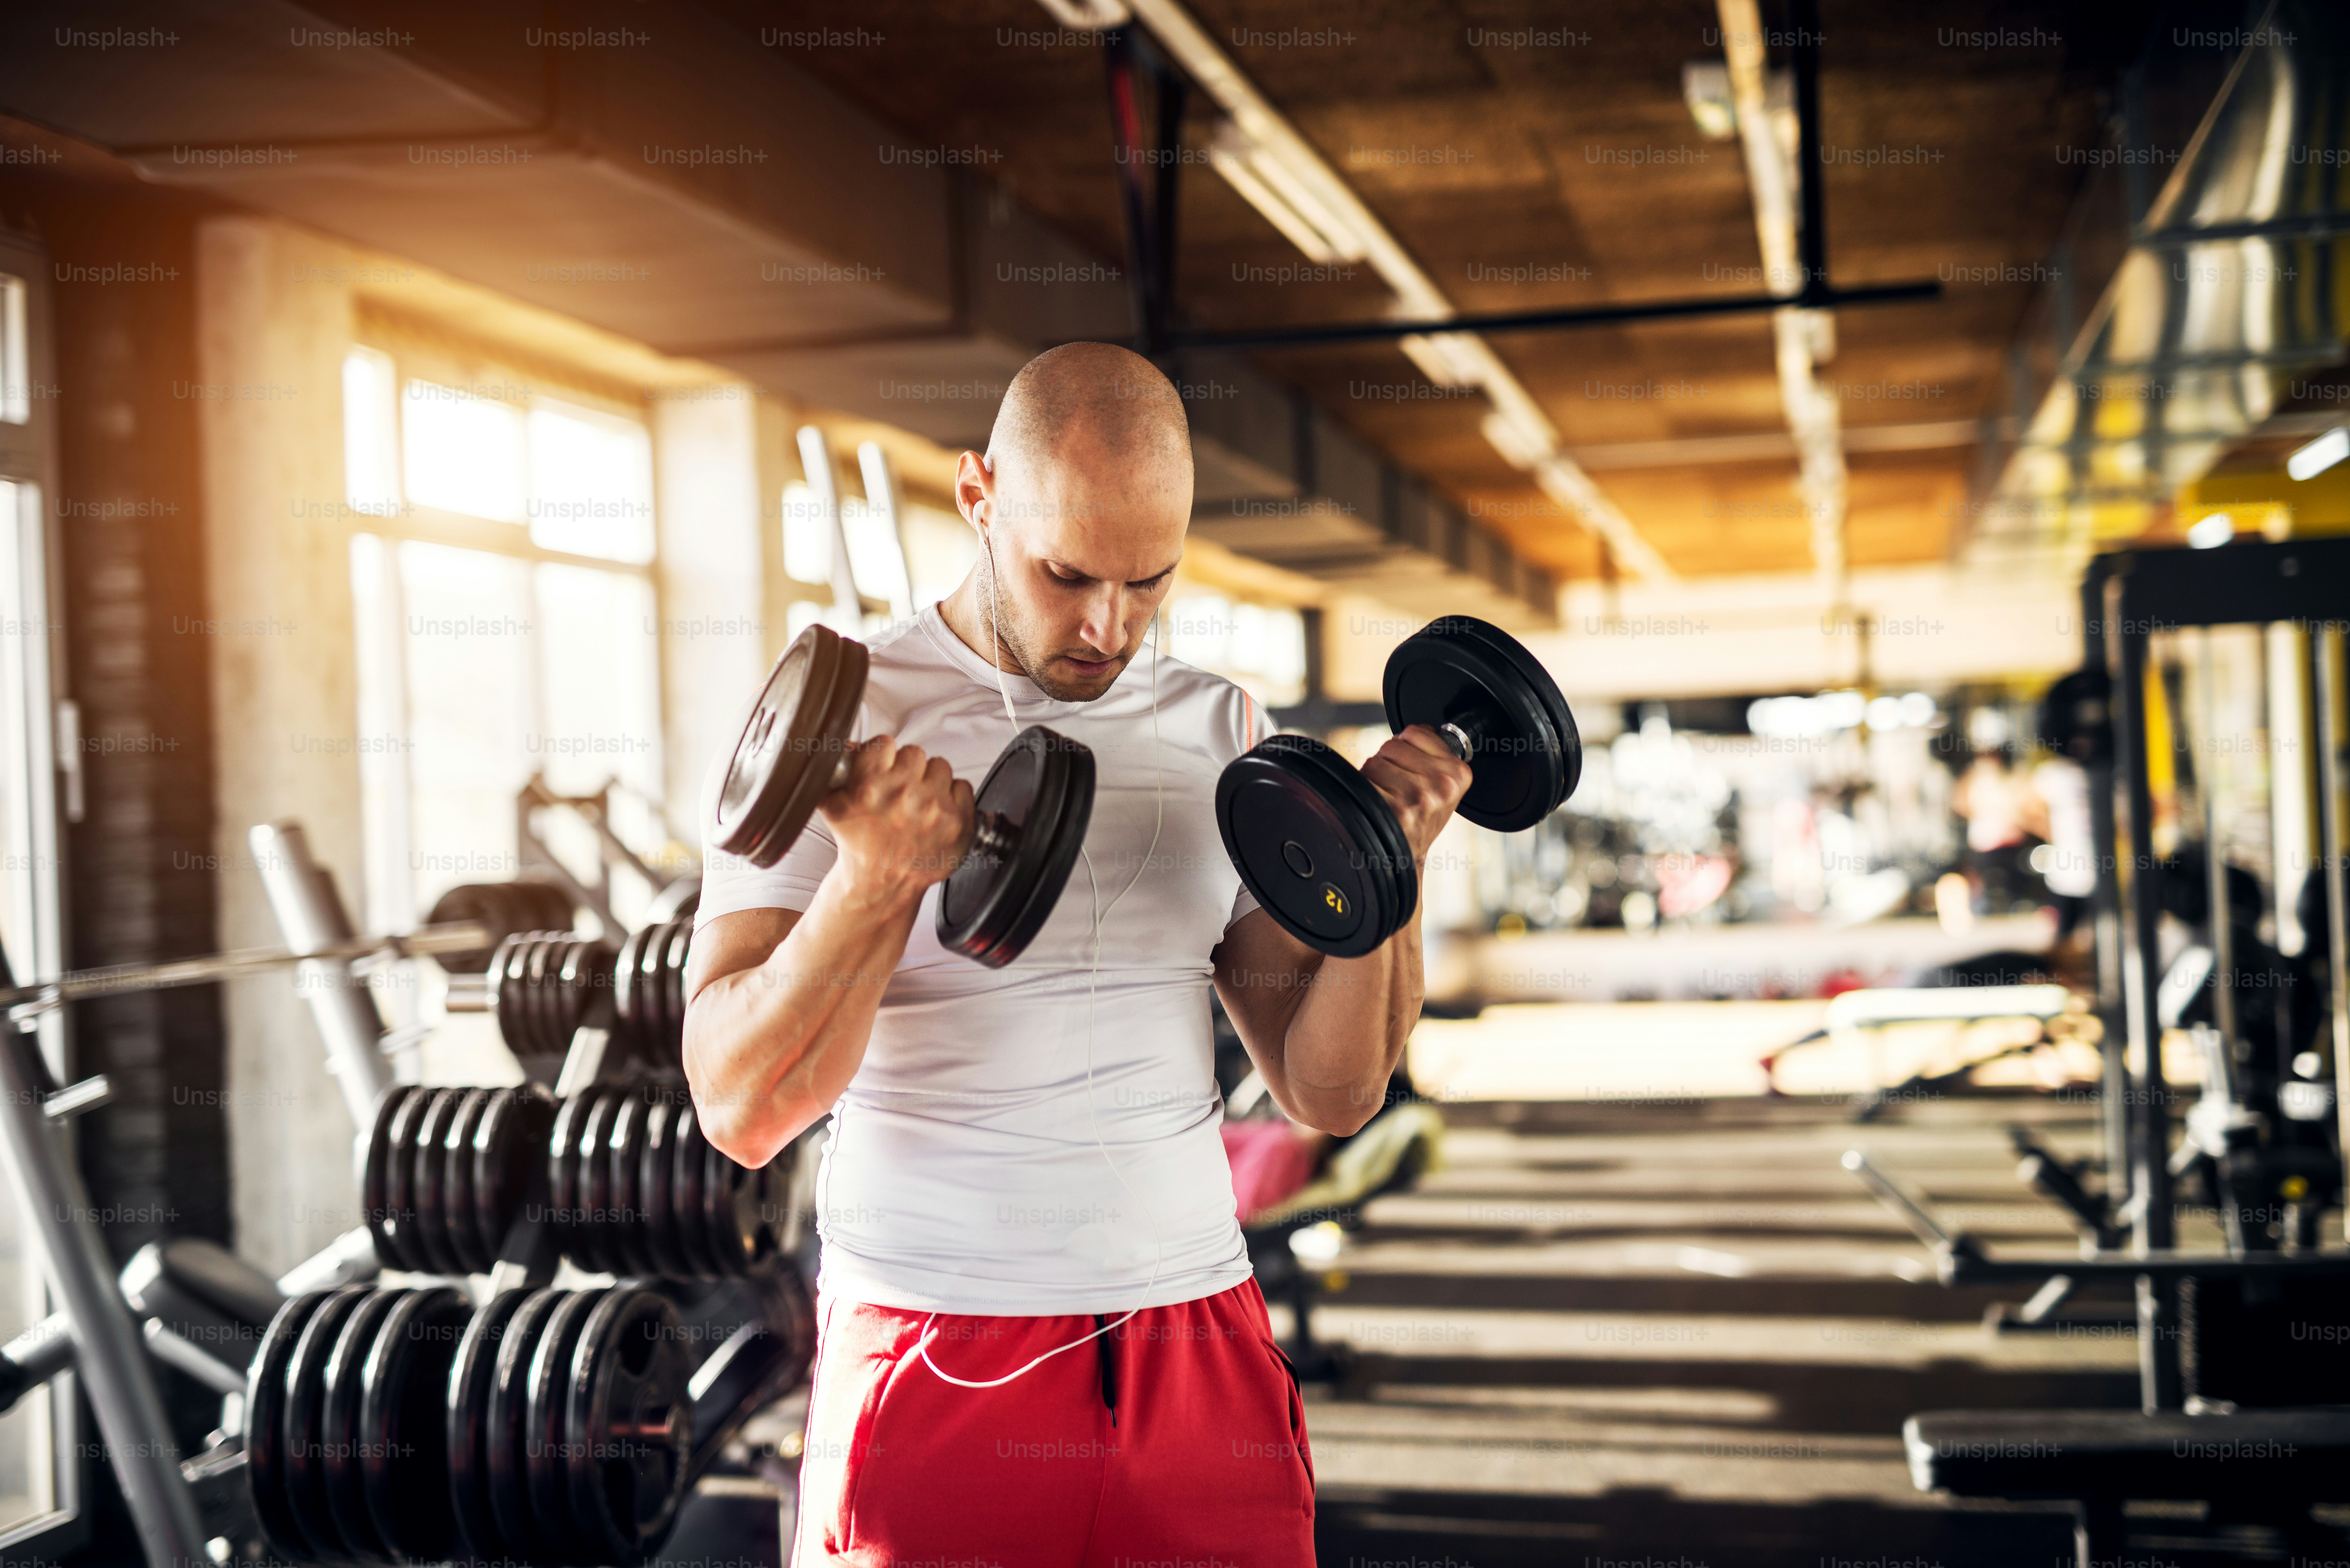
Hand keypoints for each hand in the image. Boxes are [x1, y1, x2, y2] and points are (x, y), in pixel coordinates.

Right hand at [818, 736, 974, 906]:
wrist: (885, 880)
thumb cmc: (861, 844)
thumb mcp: (833, 807)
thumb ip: (832, 773)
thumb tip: (845, 745)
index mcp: (871, 787)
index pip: (884, 743)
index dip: (882, 756)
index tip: (881, 768)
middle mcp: (904, 795)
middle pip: (914, 753)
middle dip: (907, 769)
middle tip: (900, 790)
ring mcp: (934, 808)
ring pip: (940, 766)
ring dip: (931, 780)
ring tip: (919, 801)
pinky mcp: (959, 821)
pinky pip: (962, 786)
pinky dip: (952, 797)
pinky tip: (936, 812)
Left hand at [1361, 726, 1472, 866]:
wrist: (1406, 855)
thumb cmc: (1420, 818)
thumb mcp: (1442, 784)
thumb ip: (1433, 753)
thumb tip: (1416, 730)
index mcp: (1458, 773)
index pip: (1416, 732)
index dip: (1406, 748)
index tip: (1411, 769)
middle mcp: (1442, 784)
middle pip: (1392, 745)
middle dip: (1388, 763)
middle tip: (1396, 787)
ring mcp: (1419, 796)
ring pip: (1376, 761)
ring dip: (1374, 776)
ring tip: (1387, 797)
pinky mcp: (1395, 808)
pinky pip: (1364, 779)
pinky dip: (1364, 789)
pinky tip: (1378, 805)